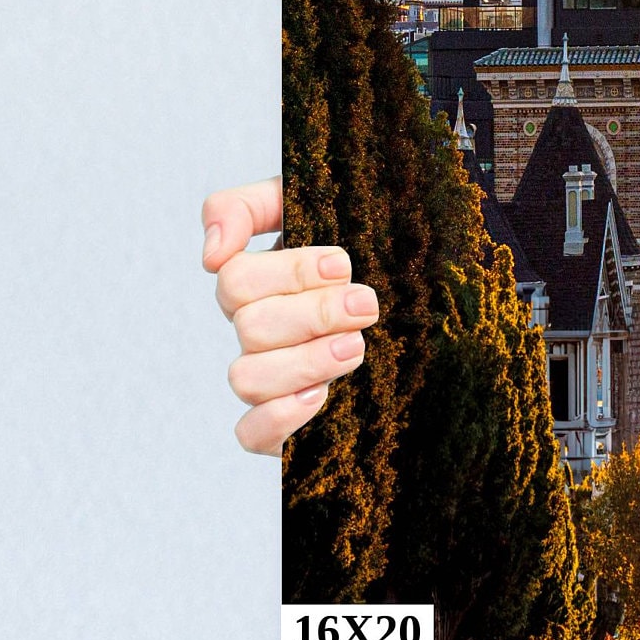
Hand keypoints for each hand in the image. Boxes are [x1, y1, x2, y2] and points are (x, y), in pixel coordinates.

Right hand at [202, 178, 376, 454]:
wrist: (427, 304)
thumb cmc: (366, 247)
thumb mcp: (314, 205)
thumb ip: (248, 207)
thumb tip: (212, 253)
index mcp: (260, 283)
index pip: (236, 278)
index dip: (290, 272)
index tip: (343, 264)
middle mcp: (259, 332)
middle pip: (251, 327)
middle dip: (314, 314)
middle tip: (366, 306)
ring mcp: (270, 378)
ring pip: (247, 378)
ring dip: (305, 361)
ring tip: (357, 348)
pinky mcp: (284, 424)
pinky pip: (251, 434)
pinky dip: (280, 417)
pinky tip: (321, 396)